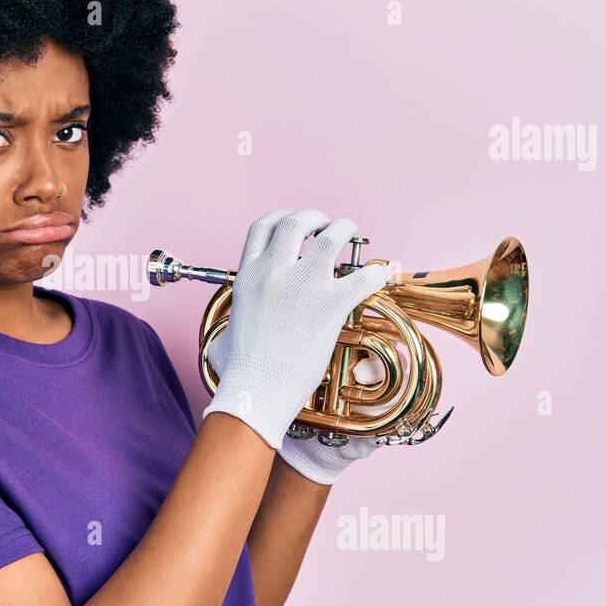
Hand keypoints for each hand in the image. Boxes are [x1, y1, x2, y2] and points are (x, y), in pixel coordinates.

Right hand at [200, 209, 389, 449]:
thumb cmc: (241, 371)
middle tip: (326, 226)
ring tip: (352, 233)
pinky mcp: (330, 304)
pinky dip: (377, 273)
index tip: (294, 222)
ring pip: (331, 236)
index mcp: (248, 276)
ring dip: (345, 229)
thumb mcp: (224, 337)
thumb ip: (229, 327)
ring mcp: (303, 285)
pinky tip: (381, 275)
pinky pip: (364, 277)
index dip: (281, 217)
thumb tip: (224, 340)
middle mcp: (274, 271)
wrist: (258, 388)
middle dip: (315, 217)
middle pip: (296, 221)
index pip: (263, 228)